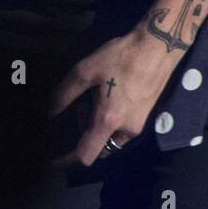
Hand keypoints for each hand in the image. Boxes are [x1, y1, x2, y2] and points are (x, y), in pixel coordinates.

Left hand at [46, 30, 180, 167]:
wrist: (158, 47)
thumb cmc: (120, 58)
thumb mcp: (85, 70)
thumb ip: (64, 94)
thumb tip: (49, 112)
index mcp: (108, 121)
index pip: (86, 156)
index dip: (68, 161)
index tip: (55, 161)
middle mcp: (125, 130)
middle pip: (99, 148)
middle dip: (85, 135)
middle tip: (80, 107)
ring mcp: (139, 125)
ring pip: (112, 139)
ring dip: (99, 128)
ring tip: (94, 99)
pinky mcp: (146, 117)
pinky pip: (123, 130)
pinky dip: (112, 122)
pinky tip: (109, 97)